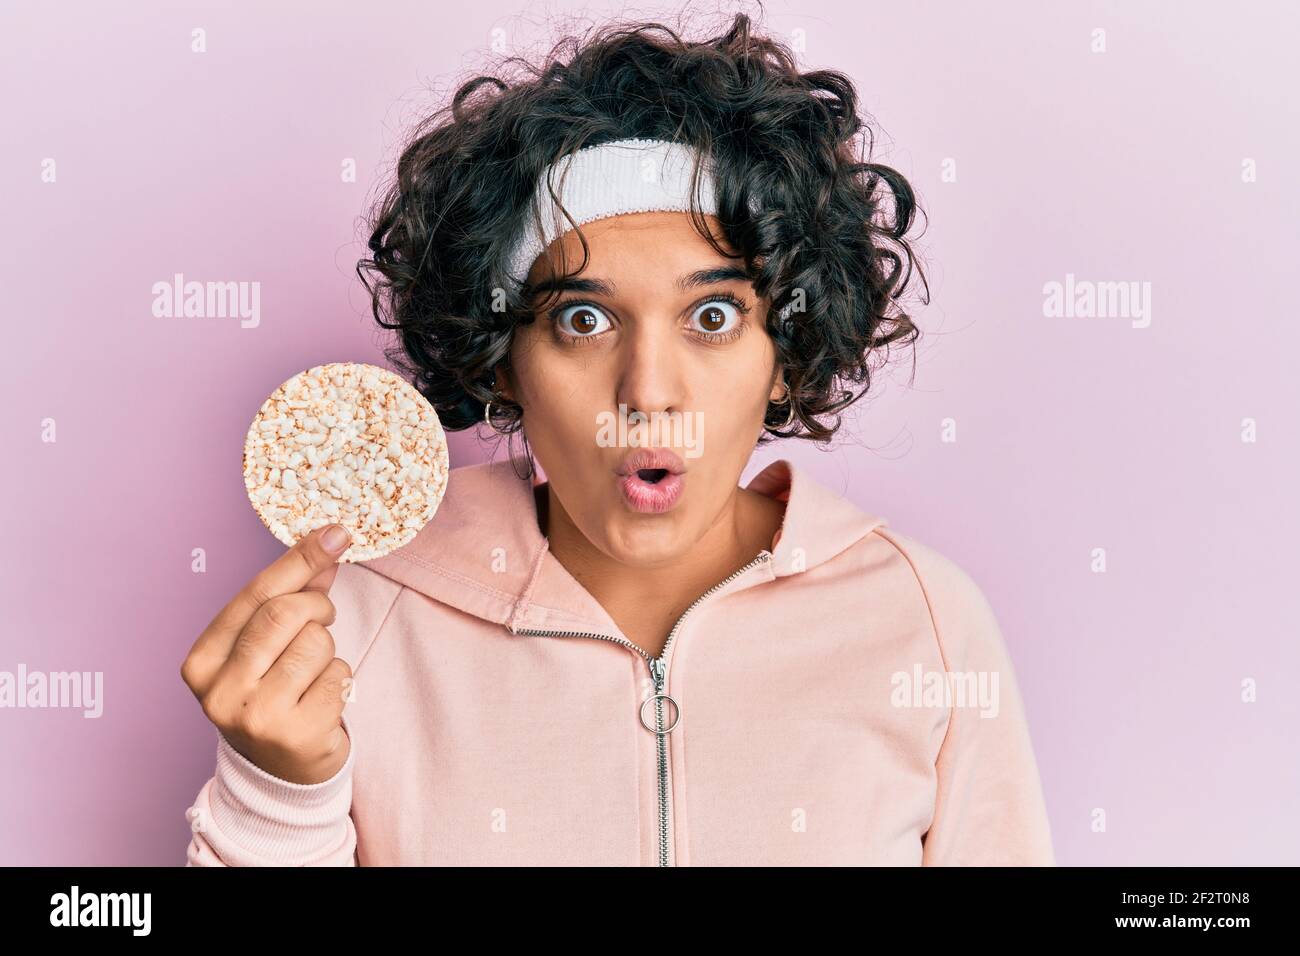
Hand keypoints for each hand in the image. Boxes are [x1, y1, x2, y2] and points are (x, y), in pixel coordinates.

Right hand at [181, 524, 354, 783]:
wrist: (281, 774)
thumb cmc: (272, 696)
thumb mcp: (265, 648)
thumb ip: (288, 597)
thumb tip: (327, 544)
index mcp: (201, 662)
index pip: (254, 594)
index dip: (300, 560)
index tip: (335, 533)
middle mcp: (220, 691)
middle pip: (286, 613)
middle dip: (316, 607)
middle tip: (322, 620)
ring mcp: (255, 716)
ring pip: (316, 642)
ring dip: (328, 650)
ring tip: (312, 674)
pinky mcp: (296, 734)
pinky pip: (339, 675)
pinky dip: (340, 679)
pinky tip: (322, 700)